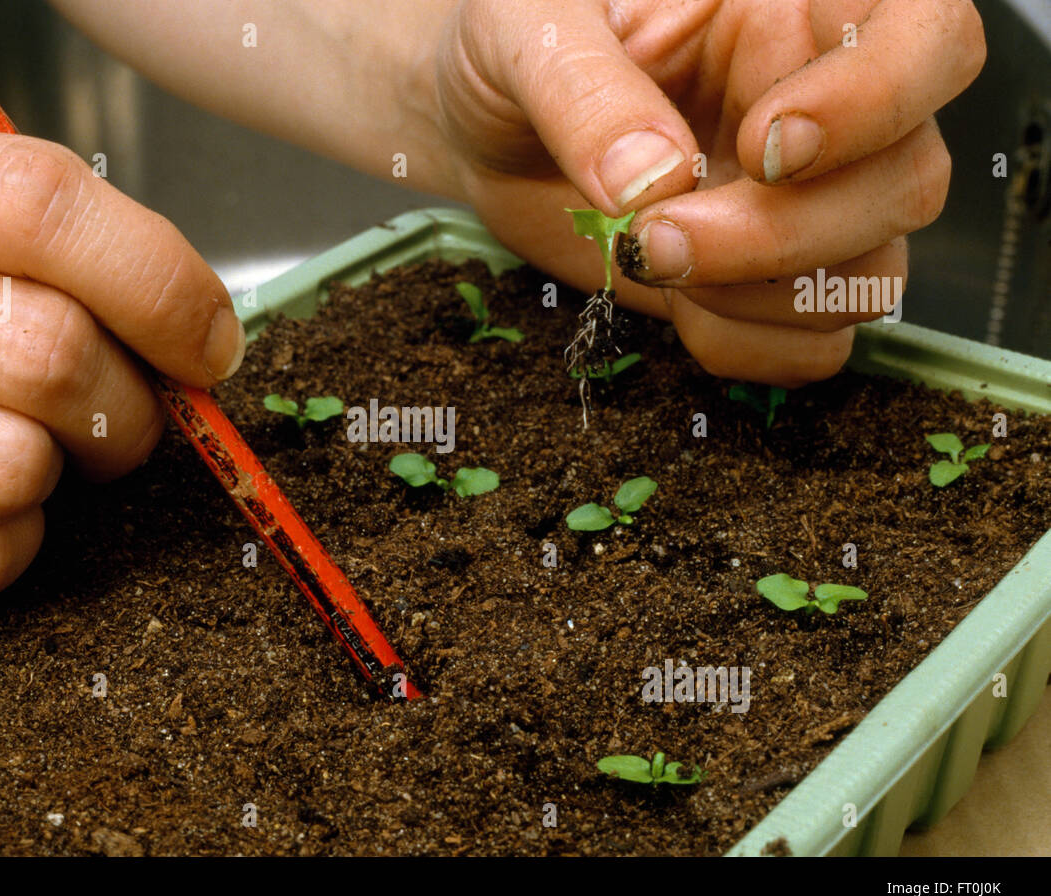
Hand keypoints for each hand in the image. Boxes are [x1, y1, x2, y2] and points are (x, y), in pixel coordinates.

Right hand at [0, 132, 242, 608]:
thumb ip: (52, 247)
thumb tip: (197, 340)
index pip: (38, 208)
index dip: (158, 283)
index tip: (205, 341)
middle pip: (45, 356)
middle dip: (124, 404)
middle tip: (115, 411)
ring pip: (9, 472)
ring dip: (53, 477)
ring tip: (19, 447)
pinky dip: (1, 547)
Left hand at [436, 0, 984, 384]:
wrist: (485, 134)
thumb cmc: (514, 53)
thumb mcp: (524, 31)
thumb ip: (585, 89)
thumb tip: (652, 178)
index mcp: (791, 11)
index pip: (927, 38)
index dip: (876, 100)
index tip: (767, 145)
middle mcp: (824, 109)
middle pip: (906, 181)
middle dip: (780, 233)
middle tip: (655, 236)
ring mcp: (806, 205)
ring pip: (871, 276)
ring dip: (760, 297)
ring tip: (647, 258)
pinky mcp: (767, 284)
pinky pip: (813, 345)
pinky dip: (742, 345)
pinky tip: (673, 304)